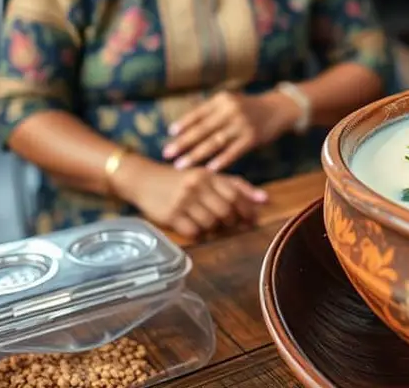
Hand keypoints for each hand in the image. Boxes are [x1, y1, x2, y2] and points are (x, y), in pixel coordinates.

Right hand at [119, 159, 267, 238]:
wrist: (144, 179)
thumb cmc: (181, 179)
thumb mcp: (208, 176)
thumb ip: (236, 185)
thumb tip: (264, 199)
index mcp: (207, 175)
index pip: (235, 195)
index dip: (247, 209)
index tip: (252, 218)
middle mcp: (196, 186)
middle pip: (226, 211)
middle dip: (232, 221)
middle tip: (231, 223)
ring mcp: (183, 202)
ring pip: (211, 223)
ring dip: (215, 228)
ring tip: (210, 222)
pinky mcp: (171, 216)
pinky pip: (194, 232)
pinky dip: (199, 232)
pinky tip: (194, 225)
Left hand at [163, 91, 299, 170]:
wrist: (277, 110)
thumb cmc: (247, 108)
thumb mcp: (229, 101)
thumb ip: (210, 111)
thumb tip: (182, 125)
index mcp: (222, 100)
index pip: (198, 113)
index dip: (184, 123)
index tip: (170, 133)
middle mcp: (231, 110)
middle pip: (203, 129)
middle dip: (183, 142)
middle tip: (167, 153)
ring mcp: (242, 125)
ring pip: (214, 143)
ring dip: (196, 155)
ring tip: (181, 165)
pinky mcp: (252, 139)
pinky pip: (233, 152)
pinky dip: (220, 161)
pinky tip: (208, 170)